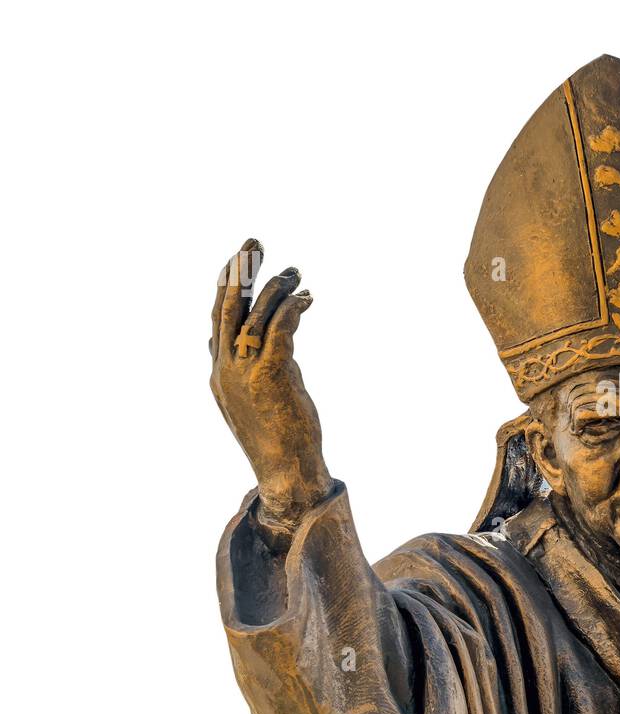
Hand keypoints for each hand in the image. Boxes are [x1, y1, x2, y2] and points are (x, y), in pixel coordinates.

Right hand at [209, 239, 331, 524]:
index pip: (218, 319)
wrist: (285, 471)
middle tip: (254, 242)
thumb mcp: (247, 401)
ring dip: (277, 288)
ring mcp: (246, 373)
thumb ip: (240, 370)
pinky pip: (280, 331)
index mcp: (219, 373)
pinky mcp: (271, 376)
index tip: (239, 261)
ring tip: (296, 272)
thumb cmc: (275, 438)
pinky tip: (307, 298)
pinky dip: (292, 309)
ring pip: (256, 316)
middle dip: (241, 271)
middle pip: (228, 308)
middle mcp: (226, 369)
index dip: (227, 287)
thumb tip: (235, 343)